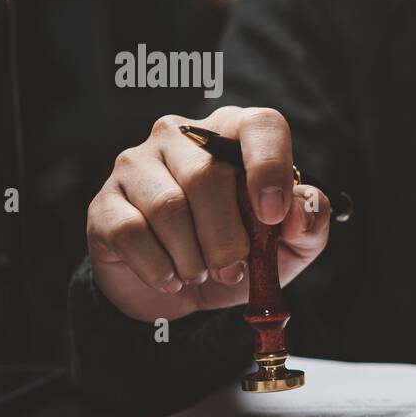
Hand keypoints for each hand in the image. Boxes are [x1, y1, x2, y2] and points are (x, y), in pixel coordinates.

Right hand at [86, 107, 330, 321]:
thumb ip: (310, 223)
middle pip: (208, 175)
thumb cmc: (241, 255)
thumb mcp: (290, 246)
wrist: (181, 292)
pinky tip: (171, 278)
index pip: (260, 124)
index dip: (270, 166)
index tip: (273, 215)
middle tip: (234, 268)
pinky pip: (132, 232)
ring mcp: (137, 164)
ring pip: (169, 206)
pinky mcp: (105, 202)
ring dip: (194, 256)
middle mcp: (181, 136)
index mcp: (234, 134)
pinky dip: (160, 268)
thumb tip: (298, 211)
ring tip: (202, 273)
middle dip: (228, 237)